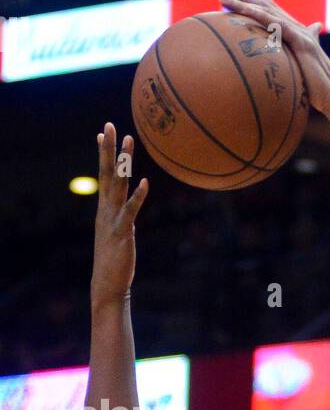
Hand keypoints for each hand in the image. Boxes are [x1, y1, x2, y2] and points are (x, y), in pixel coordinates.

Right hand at [91, 124, 147, 307]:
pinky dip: (138, 196)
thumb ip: (123, 219)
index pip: (103, 176)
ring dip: (123, 162)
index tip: (102, 132)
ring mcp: (113, 219)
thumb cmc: (115, 261)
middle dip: (108, 148)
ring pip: (117, 185)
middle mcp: (106, 210)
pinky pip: (131, 211)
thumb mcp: (118, 234)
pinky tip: (146, 182)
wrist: (108, 284)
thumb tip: (130, 210)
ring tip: (128, 141)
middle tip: (110, 124)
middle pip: (106, 173)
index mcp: (105, 209)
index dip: (103, 154)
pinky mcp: (122, 232)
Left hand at [219, 0, 329, 117]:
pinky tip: (243, 8)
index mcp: (295, 34)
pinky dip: (258, 15)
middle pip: (265, 4)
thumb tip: (287, 69)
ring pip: (266, 11)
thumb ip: (293, 63)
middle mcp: (296, 28)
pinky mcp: (301, 42)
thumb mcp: (301, 73)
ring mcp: (299, 34)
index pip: (271, 10)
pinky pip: (275, 25)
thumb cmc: (319, 90)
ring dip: (244, 0)